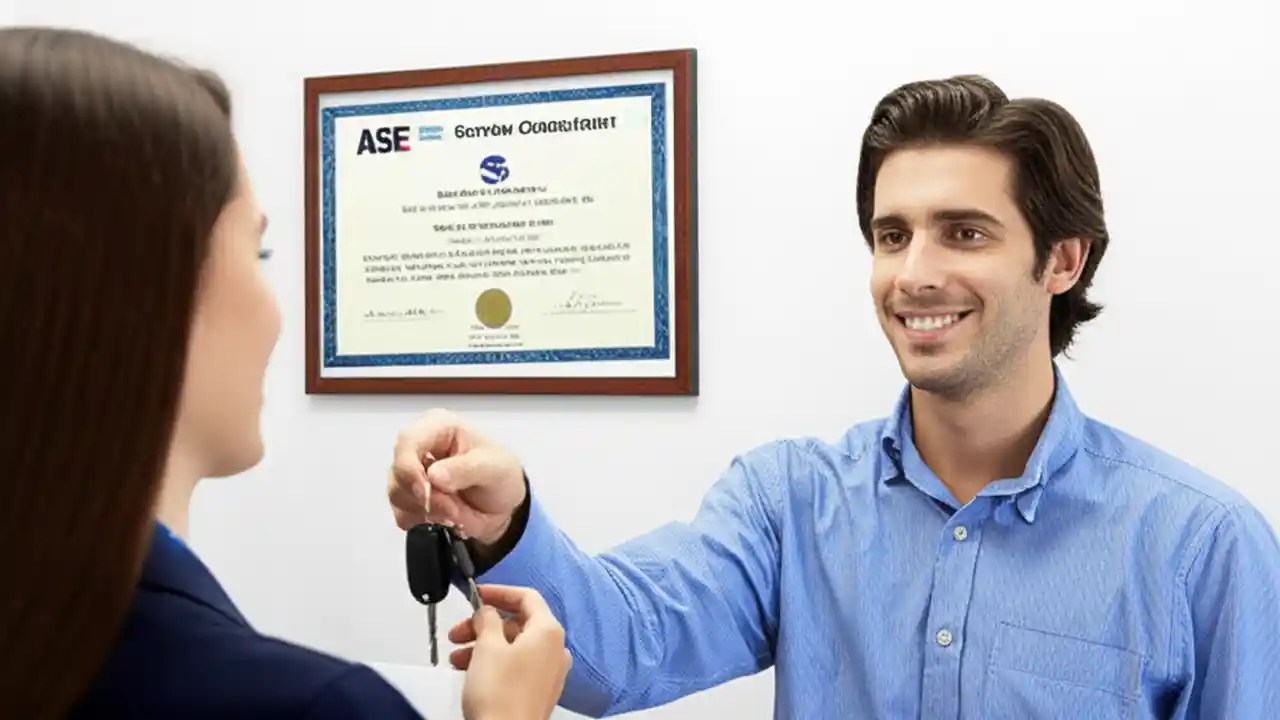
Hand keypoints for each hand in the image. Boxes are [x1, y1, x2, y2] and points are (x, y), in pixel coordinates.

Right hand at [387, 409, 525, 545]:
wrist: (502, 504)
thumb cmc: (500, 474)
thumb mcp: (495, 468)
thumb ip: (466, 469)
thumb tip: (433, 476)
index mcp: (437, 426)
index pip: (407, 440)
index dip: (409, 468)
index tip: (425, 493)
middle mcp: (418, 446)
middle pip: (398, 472)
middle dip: (424, 497)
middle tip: (453, 510)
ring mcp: (410, 472)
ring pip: (397, 495)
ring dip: (427, 510)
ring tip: (456, 512)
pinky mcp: (408, 497)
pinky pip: (401, 514)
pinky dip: (422, 521)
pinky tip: (444, 518)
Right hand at [452, 585, 571, 719]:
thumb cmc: (500, 694)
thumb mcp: (487, 646)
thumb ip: (487, 620)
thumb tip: (486, 611)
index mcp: (548, 632)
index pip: (527, 597)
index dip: (499, 592)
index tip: (476, 594)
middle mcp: (555, 650)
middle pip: (517, 623)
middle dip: (483, 625)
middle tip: (458, 632)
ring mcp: (548, 672)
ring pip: (513, 646)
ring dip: (483, 645)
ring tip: (456, 657)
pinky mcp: (538, 691)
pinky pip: (515, 666)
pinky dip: (493, 662)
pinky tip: (469, 671)